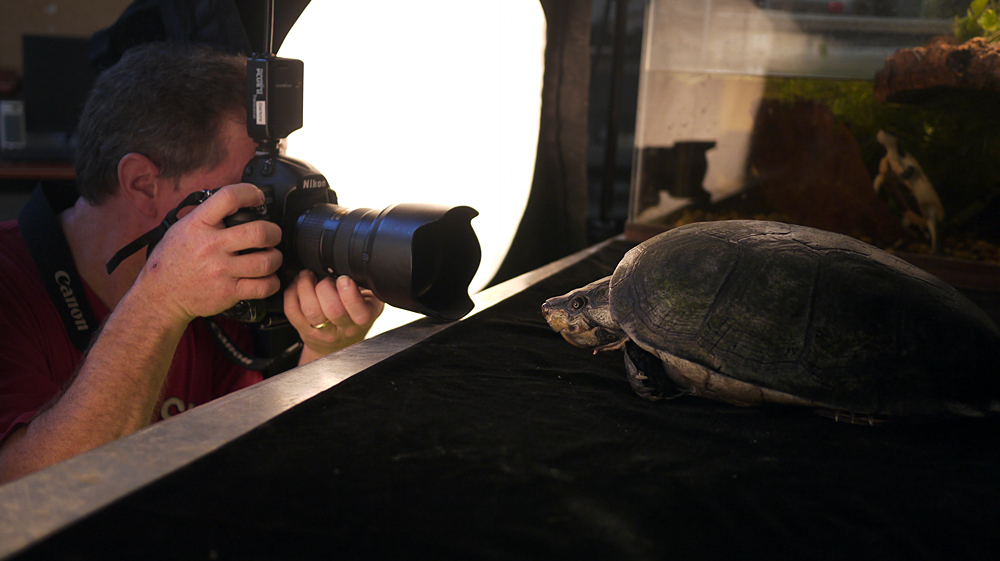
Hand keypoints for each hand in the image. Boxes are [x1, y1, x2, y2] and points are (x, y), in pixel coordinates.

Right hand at [134, 183, 283, 324]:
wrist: (161, 295)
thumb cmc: (173, 260)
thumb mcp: (182, 228)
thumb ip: (208, 215)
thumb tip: (235, 203)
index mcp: (199, 224)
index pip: (229, 198)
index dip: (250, 193)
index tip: (257, 198)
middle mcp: (211, 246)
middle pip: (259, 232)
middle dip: (274, 232)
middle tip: (273, 235)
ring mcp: (221, 270)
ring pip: (267, 261)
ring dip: (276, 258)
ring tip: (271, 257)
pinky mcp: (229, 292)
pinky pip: (263, 286)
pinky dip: (272, 282)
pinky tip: (267, 278)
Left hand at [284, 270, 384, 361]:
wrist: (339, 343)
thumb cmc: (355, 314)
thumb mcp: (370, 300)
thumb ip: (366, 285)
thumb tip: (353, 266)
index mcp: (364, 318)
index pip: (360, 313)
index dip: (349, 293)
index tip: (344, 279)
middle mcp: (343, 328)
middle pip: (333, 310)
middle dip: (326, 286)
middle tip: (326, 278)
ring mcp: (322, 331)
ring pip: (310, 310)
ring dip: (306, 286)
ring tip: (308, 276)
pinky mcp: (304, 329)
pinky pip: (292, 311)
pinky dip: (291, 292)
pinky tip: (298, 285)